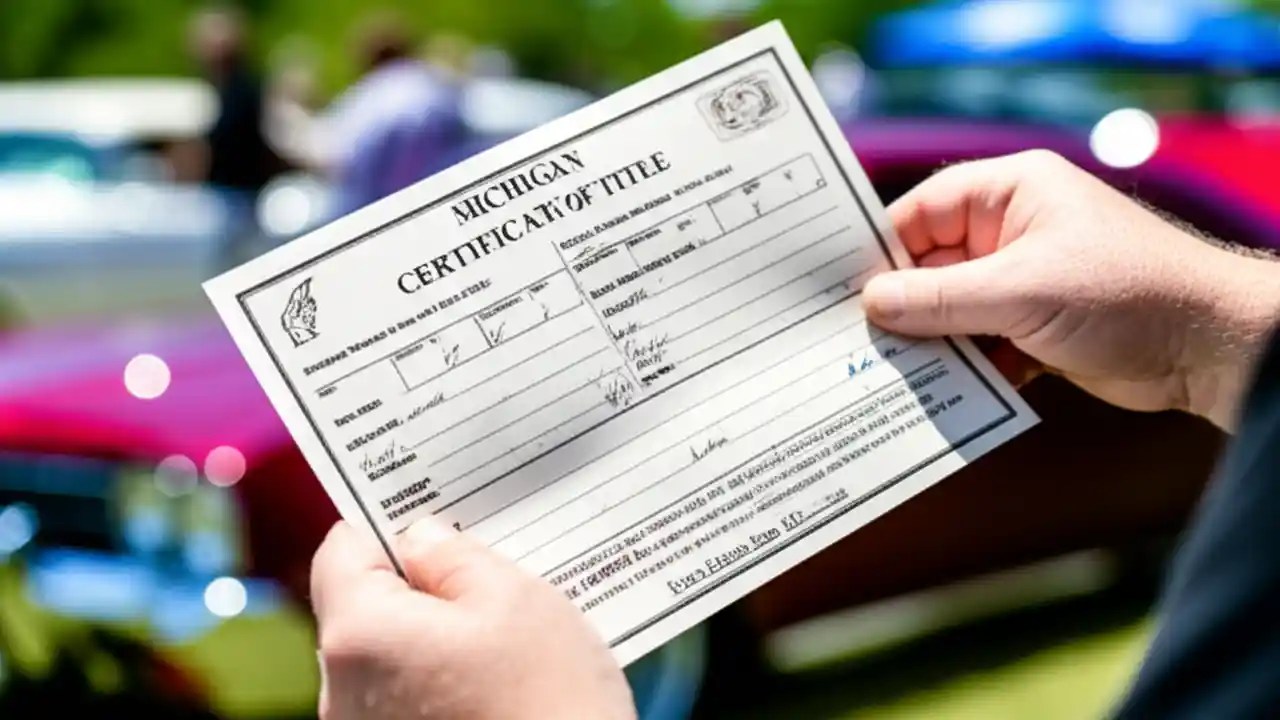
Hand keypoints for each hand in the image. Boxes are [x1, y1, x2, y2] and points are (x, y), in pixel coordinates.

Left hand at [311, 519, 635, 719]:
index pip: (340, 551)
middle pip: (362, 604)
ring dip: (433, 629)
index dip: (384, 523)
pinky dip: (441, 673)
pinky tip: (495, 670)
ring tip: (499, 623)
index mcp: (360, 634)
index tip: (429, 514)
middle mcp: (343, 690)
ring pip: (387, 651)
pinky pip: (406, 693)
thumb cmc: (547, 699)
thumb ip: (452, 556)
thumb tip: (421, 537)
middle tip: (481, 565)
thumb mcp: (511, 597)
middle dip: (416, 579)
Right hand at [862, 150, 1279, 430]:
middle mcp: (1013, 230)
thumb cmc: (1125, 293)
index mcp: (1011, 192)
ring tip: (891, 371)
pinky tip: (941, 389)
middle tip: (856, 340)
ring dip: (932, 341)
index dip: (882, 250)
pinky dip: (964, 364)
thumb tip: (873, 304)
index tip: (841, 290)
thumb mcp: (1019, 291)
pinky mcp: (1036, 325)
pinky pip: (980, 341)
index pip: (923, 212)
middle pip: (932, 265)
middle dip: (903, 305)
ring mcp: (1025, 279)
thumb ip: (940, 299)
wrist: (1210, 346)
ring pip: (953, 309)